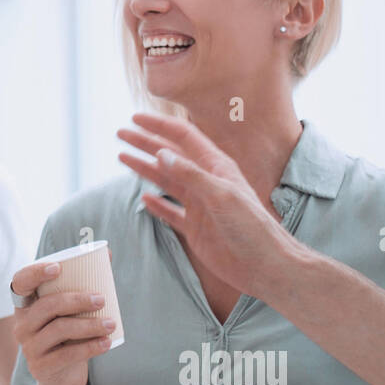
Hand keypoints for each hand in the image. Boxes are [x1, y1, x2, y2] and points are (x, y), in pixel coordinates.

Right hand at [11, 259, 113, 384]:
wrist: (62, 378)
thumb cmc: (69, 336)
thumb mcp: (71, 312)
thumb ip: (84, 284)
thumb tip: (106, 253)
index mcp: (26, 305)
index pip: (20, 282)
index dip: (35, 273)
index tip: (58, 268)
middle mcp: (22, 324)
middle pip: (47, 306)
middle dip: (77, 300)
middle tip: (101, 299)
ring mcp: (29, 347)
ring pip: (59, 329)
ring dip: (89, 325)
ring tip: (111, 323)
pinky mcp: (41, 367)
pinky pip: (67, 354)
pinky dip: (90, 347)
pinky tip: (107, 343)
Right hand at [116, 112, 297, 298]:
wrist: (264, 266)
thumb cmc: (251, 228)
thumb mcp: (221, 195)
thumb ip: (191, 174)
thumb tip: (162, 153)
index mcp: (216, 167)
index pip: (184, 138)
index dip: (160, 126)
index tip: (136, 118)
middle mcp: (206, 182)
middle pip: (170, 156)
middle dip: (145, 143)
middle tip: (121, 134)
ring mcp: (199, 206)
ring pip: (166, 182)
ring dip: (145, 168)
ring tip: (122, 157)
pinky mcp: (195, 229)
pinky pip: (171, 212)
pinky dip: (156, 205)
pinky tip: (144, 198)